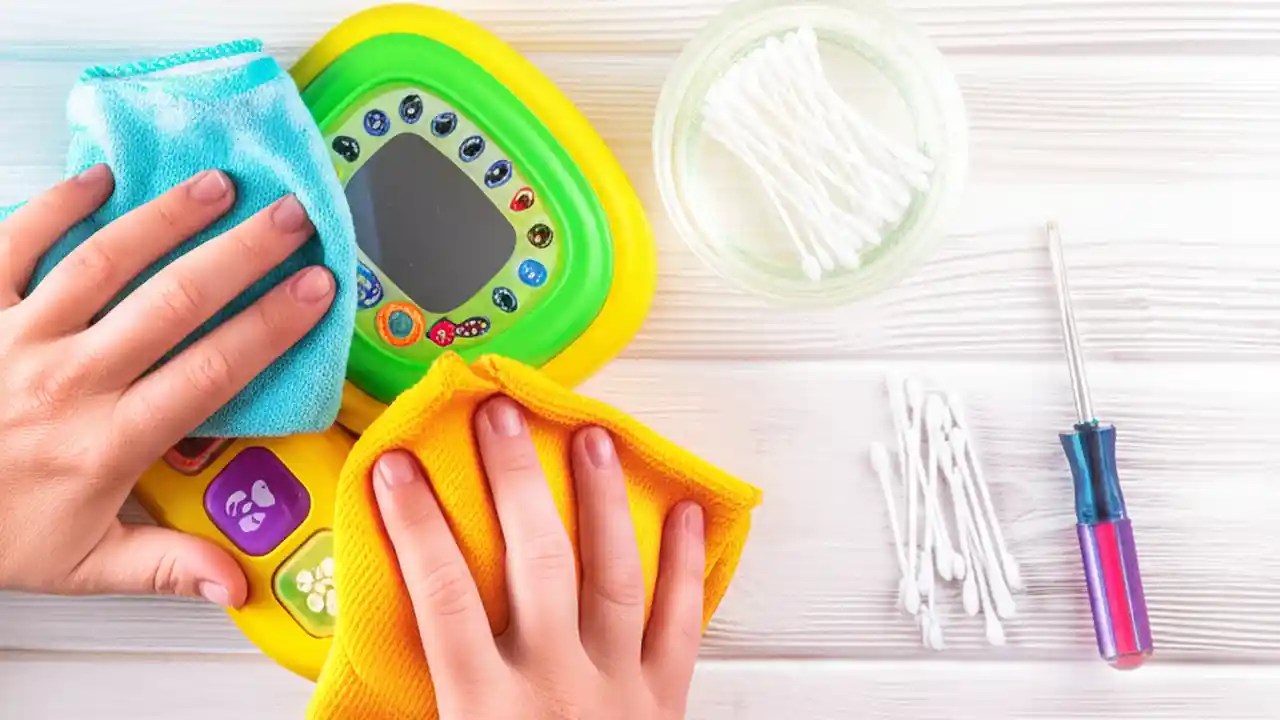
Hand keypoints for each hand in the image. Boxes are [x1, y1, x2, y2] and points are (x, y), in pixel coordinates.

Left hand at [0, 165, 335, 606]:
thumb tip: (238, 584)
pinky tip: (102, 178)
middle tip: (291, 217)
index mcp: (108, 441)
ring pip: (106, 260)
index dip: (272, 325)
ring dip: (168, 216)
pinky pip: (15, 242)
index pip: (212, 370)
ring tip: (219, 185)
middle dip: (241, 253)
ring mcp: (19, 335)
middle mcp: (71, 378)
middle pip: (173, 300)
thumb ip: (165, 566)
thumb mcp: (80, 566)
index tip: (318, 288)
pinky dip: (58, 206)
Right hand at [374, 397, 706, 719]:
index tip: (395, 466)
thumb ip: (418, 688)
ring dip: (603, 500)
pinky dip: (687, 563)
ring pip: (615, 575)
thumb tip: (377, 635)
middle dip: (516, 479)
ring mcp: (619, 688)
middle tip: (500, 414)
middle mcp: (556, 684)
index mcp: (484, 706)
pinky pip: (681, 621)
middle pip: (537, 561)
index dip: (417, 523)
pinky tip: (687, 511)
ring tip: (594, 436)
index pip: (444, 594)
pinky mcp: (666, 700)